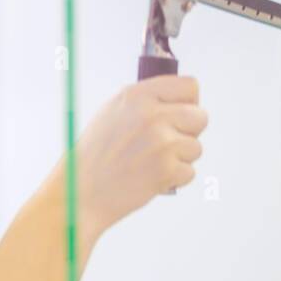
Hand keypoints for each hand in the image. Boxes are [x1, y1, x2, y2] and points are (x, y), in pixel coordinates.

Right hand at [63, 74, 207, 239]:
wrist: (81, 193)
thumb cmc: (95, 156)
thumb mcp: (113, 112)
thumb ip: (146, 102)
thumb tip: (179, 101)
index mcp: (137, 95)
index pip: (189, 87)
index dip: (189, 102)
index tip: (179, 115)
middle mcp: (151, 115)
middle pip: (200, 117)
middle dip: (188, 132)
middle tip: (167, 144)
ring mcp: (161, 142)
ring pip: (195, 147)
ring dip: (179, 159)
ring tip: (151, 164)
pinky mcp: (166, 169)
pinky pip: (189, 172)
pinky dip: (174, 179)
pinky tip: (151, 178)